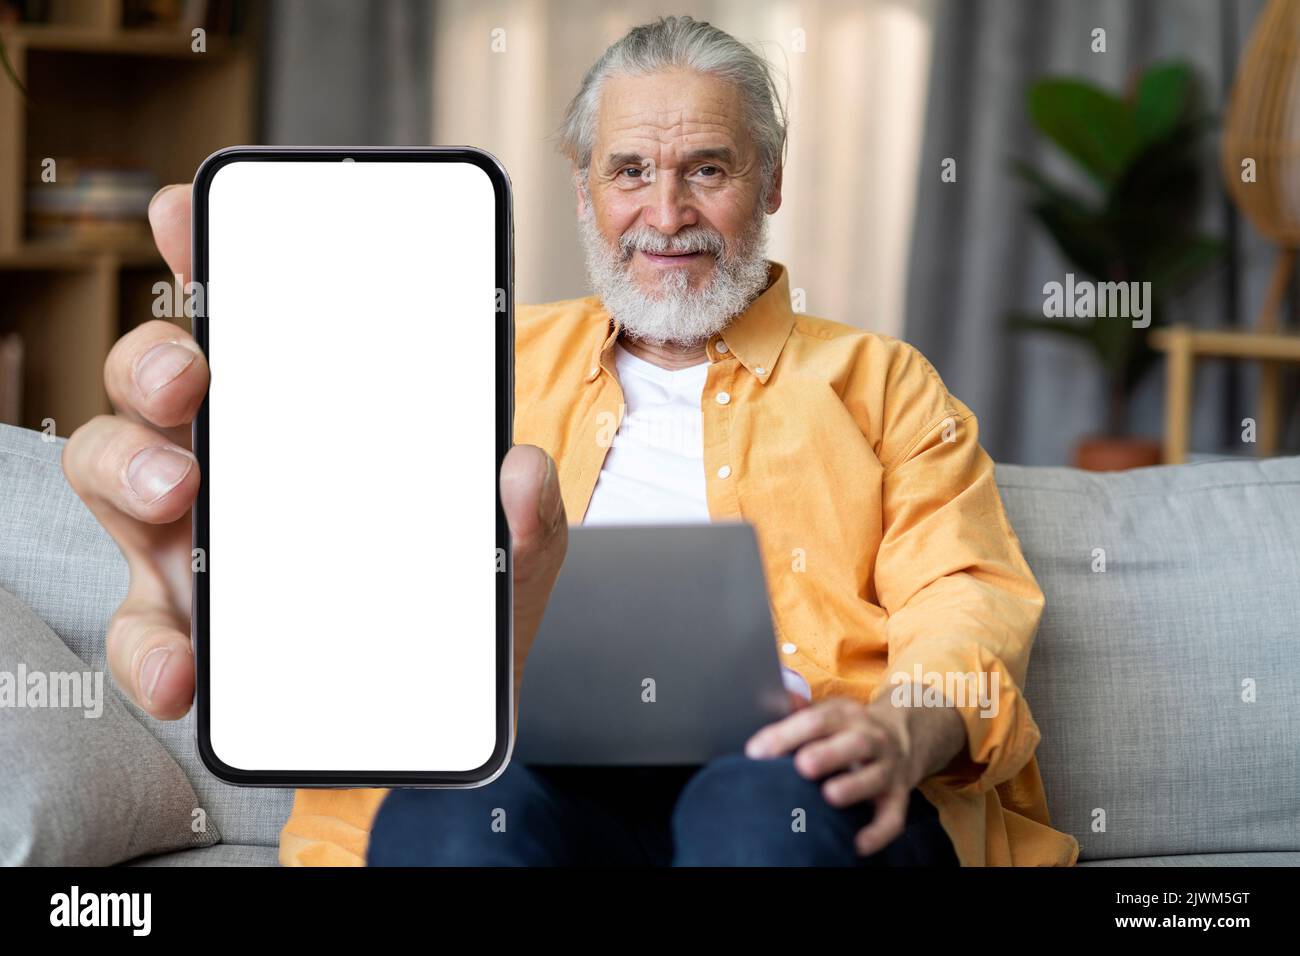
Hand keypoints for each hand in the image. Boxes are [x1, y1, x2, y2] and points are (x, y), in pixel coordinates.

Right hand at [63, 183, 567, 720]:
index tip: (186, 212)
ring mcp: (200, 541)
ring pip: (114, 473)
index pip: (248, 327)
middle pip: (156, 383)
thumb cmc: (461, 609)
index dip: (206, 260)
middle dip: (156, 360)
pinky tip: (186, 669)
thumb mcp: (516, 553)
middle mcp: (239, 466)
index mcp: (311, 424)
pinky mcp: (187, 629)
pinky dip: (149, 649)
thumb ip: (530, 516)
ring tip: (184, 494)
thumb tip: (520, 471)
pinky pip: (136, 627)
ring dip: (131, 468)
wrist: (435, 715)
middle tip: (194, 378)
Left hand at [744, 695, 964, 855]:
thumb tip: (777, 693)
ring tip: (829, 795)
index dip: (787, 734)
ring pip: (876, 776)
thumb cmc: (849, 730)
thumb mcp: (830, 713)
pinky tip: (858, 845)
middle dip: (828, 754)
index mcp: (848, 717)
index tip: (757, 751)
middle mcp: (872, 739)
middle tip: (802, 765)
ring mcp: (888, 768)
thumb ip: (801, 710)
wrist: (904, 739)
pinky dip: (878, 832)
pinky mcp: (899, 797)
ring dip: (854, 786)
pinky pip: (893, 817)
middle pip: (854, 743)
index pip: (818, 720)